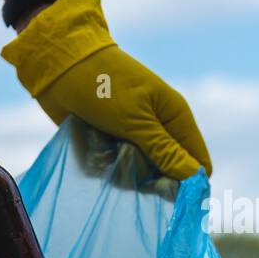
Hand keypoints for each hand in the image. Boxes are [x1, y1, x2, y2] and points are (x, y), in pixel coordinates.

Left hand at [1, 0, 210, 180]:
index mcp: (176, 117)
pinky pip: (119, 169)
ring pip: (142, 174)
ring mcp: (136, 137)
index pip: (198, 162)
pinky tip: (95, 154)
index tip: (165, 192)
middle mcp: (160, 130)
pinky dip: (108, 167)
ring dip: (124, 172)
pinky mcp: (114, 143)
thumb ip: (165, 151)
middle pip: (168, 174)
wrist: (60, 66)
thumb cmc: (103, 86)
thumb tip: (197, 179)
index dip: (189, 182)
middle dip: (149, 178)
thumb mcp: (136, 120)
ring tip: (106, 152)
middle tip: (126, 164)